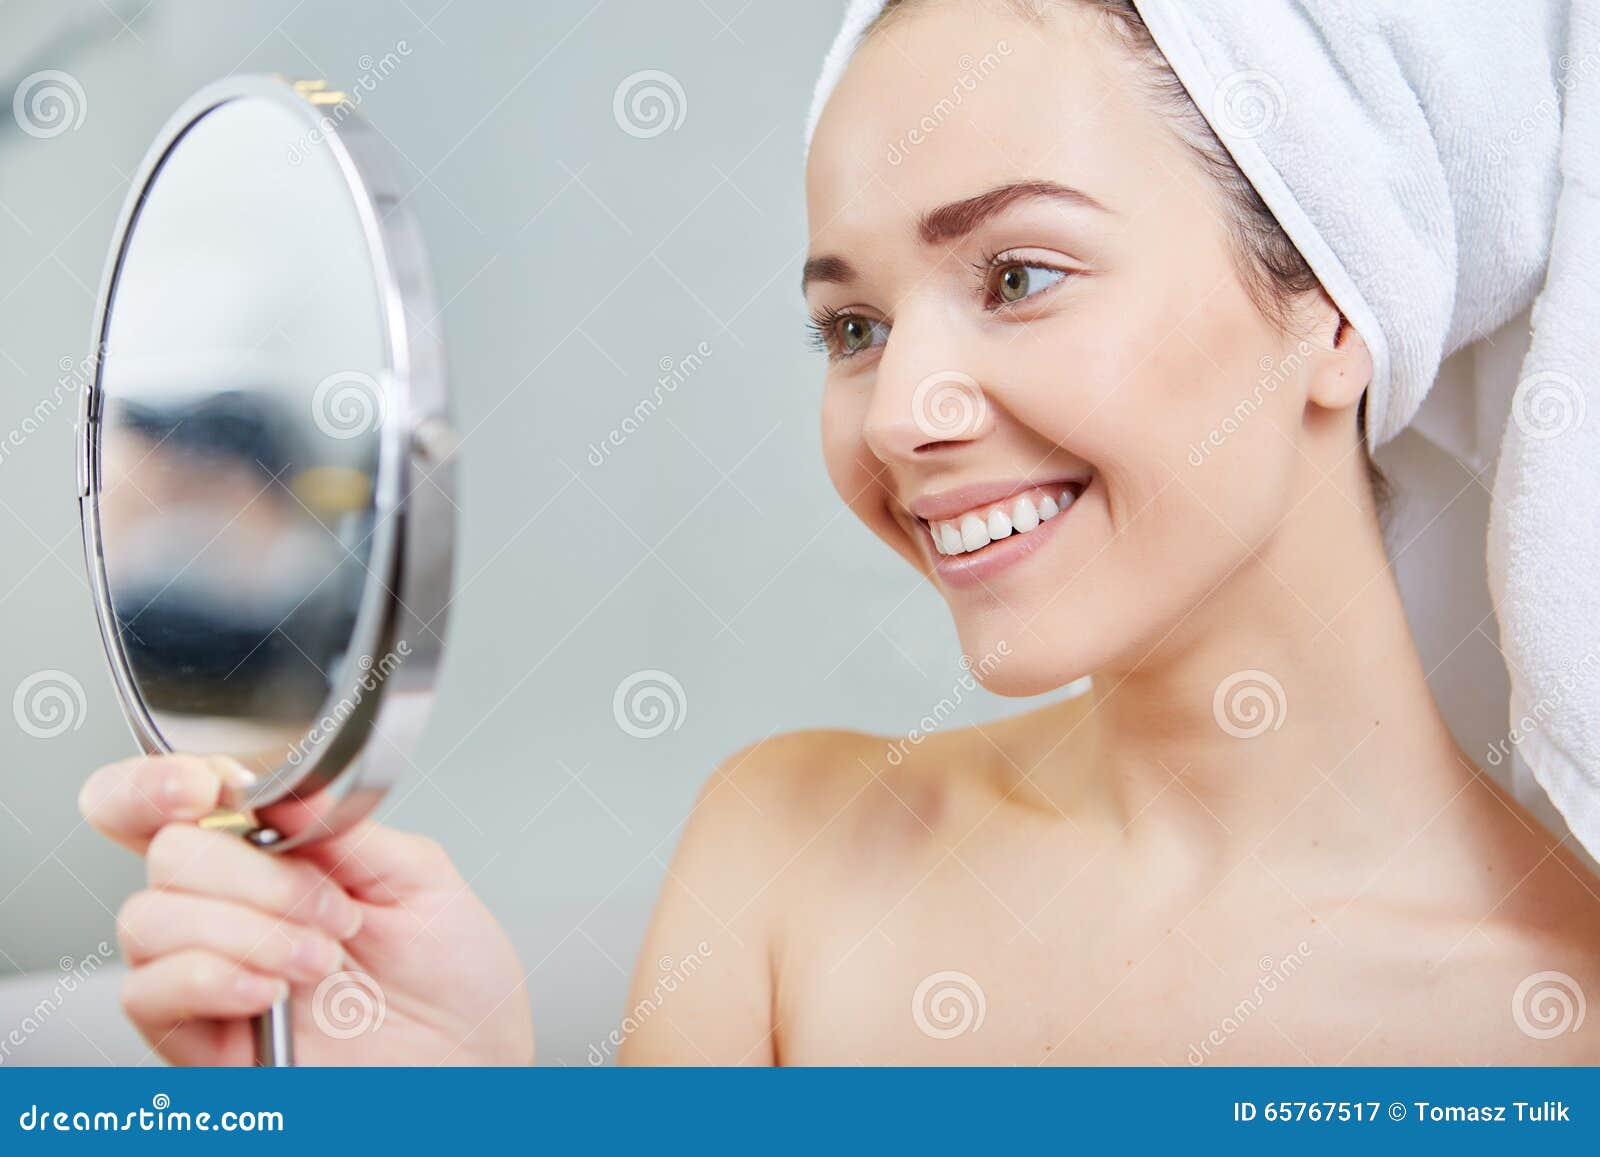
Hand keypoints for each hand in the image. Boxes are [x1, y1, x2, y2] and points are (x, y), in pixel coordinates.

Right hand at [79, 753, 533, 1065]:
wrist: (471, 1069)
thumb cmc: (455, 982)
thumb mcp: (421, 880)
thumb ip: (346, 829)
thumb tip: (283, 792)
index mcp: (275, 856)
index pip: (170, 801)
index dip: (160, 781)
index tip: (206, 786)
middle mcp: (229, 908)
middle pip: (164, 850)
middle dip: (252, 874)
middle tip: (332, 911)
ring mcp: (208, 970)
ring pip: (149, 918)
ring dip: (249, 930)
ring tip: (321, 960)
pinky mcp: (197, 1038)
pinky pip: (149, 993)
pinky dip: (213, 978)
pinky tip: (270, 991)